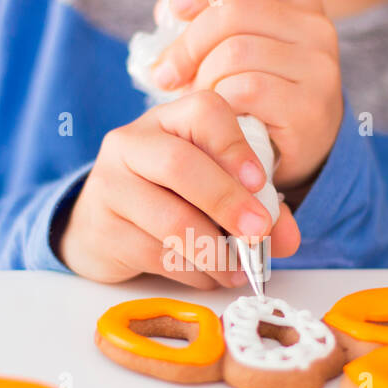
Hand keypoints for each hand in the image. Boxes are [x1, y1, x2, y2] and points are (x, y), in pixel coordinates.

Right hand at [59, 91, 301, 286]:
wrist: (99, 226)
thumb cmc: (168, 197)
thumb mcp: (211, 184)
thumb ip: (255, 203)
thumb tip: (289, 239)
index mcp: (167, 120)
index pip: (202, 111)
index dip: (234, 146)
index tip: (260, 181)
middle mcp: (131, 144)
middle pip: (180, 165)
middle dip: (228, 202)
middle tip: (259, 233)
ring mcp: (110, 186)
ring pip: (171, 220)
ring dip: (216, 252)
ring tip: (239, 269)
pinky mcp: (104, 232)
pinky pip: (159, 256)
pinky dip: (196, 273)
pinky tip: (211, 276)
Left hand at [148, 0, 343, 189]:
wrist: (302, 157)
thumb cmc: (261, 100)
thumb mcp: (242, 53)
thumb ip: (211, 27)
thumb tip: (166, 12)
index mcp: (299, 2)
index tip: (172, 13)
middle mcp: (316, 29)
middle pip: (231, 13)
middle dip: (186, 45)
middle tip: (164, 75)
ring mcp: (318, 68)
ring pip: (235, 53)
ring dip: (201, 80)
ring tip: (196, 100)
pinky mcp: (309, 108)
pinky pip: (245, 90)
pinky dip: (219, 104)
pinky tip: (218, 119)